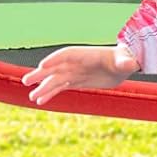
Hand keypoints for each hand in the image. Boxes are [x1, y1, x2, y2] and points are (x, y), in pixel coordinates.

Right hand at [22, 42, 139, 106]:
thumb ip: (126, 62)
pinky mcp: (76, 81)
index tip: (43, 65)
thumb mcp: (127, 61)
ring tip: (32, 97)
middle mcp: (77, 63)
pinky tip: (41, 101)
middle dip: (41, 73)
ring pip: (55, 80)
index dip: (55, 59)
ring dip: (43, 88)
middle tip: (26, 81)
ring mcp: (75, 72)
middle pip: (55, 67)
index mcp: (86, 54)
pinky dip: (50, 93)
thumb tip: (129, 64)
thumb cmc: (125, 59)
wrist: (123, 64)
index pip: (67, 55)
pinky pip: (60, 87)